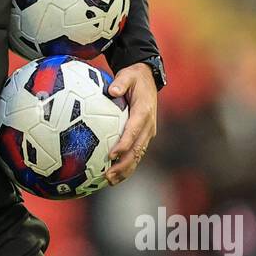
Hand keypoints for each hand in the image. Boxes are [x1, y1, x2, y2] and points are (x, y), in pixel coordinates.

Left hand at [103, 62, 158, 185]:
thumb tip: (112, 90)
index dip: (123, 145)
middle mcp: (148, 126)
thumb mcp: (128, 75)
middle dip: (123, 165)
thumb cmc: (134, 78)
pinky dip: (127, 165)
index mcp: (144, 112)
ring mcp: (147, 133)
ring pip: (138, 156)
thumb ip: (121, 82)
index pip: (133, 132)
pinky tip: (114, 175)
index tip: (111, 155)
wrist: (148, 79)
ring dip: (125, 170)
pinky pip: (136, 153)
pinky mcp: (144, 136)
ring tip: (109, 181)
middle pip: (137, 150)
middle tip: (108, 175)